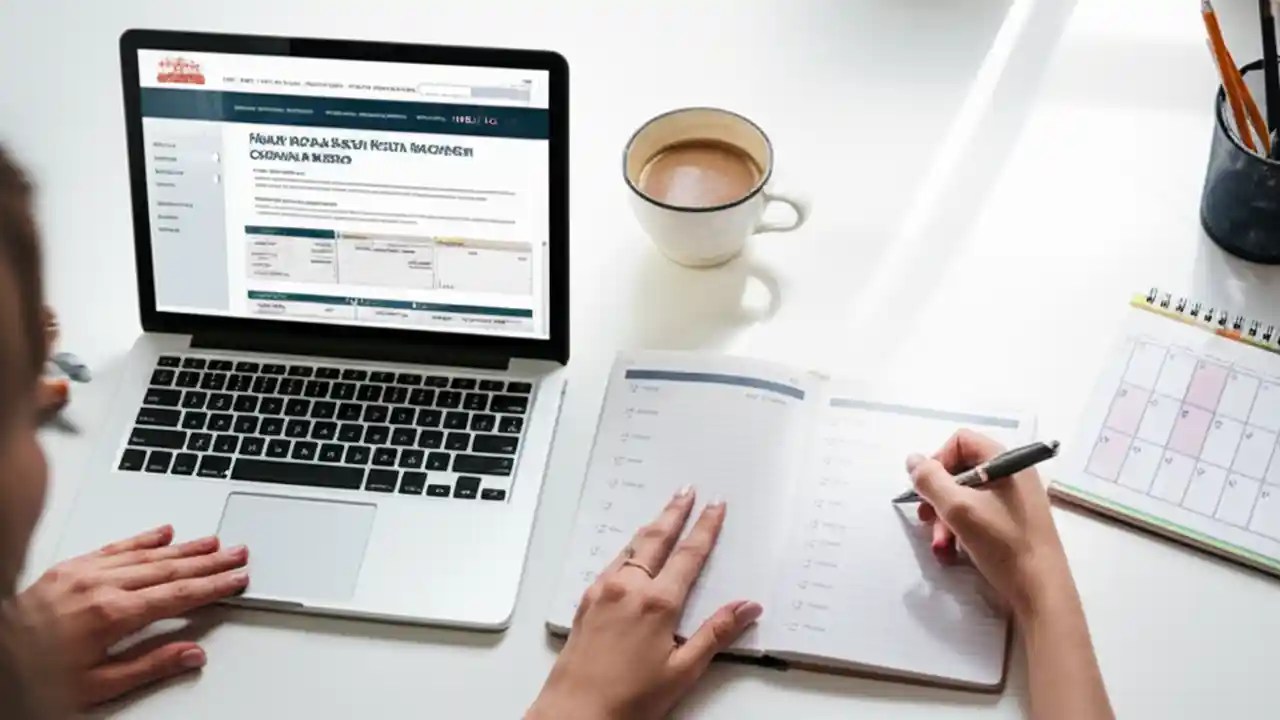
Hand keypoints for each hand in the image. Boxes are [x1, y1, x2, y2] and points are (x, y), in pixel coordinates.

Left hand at [16, 525, 248, 707]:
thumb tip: (192, 655)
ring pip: (147, 554)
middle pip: (170, 569)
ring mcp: (83, 573)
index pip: (179, 596)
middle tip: (238, 554)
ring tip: (213, 543)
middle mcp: (100, 586)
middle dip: (209, 562)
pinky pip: (115, 547)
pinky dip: (142, 539)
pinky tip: (163, 533)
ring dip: (185, 548)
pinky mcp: (68, 568)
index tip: (237, 580)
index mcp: (112, 615)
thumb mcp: (95, 687)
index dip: (213, 587)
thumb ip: (149, 667)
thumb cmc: (34, 678)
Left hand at [528, 488, 762, 719]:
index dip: (706, 528)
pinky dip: (628, 549)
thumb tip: (748, 606)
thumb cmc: (629, 700)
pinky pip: (611, 563)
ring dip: (651, 526)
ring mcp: (603, 592)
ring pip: (631, 548)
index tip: (716, 507)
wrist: (575, 714)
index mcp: (657, 603)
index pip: (689, 555)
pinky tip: (631, 552)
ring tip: (664, 512)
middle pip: (656, 538)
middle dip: (674, 512)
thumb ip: (716, 633)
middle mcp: (628, 588)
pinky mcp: (586, 602)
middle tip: (687, 490)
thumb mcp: (683, 670)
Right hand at [907, 430, 1070, 618]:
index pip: (961, 441)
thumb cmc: (1003, 543)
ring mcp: (1014, 500)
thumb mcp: (958, 509)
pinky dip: (960, 530)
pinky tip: (953, 551)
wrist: (1040, 591)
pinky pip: (978, 515)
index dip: (938, 461)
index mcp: (1006, 462)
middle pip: (960, 470)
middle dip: (937, 497)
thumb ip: (931, 480)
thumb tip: (913, 459)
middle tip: (925, 519)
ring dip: (944, 519)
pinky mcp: (1013, 522)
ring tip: (940, 545)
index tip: (927, 489)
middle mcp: (1012, 475)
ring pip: (965, 497)